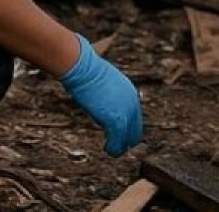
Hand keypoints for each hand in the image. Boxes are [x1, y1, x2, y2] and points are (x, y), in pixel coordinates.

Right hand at [59, 33, 142, 155]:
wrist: (83, 68)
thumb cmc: (87, 73)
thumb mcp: (103, 85)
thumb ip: (108, 98)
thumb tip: (103, 111)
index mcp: (130, 93)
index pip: (134, 118)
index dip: (126, 129)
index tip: (117, 135)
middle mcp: (132, 103)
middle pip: (135, 130)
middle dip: (125, 140)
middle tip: (115, 146)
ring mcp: (125, 111)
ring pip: (128, 138)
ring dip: (119, 146)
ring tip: (111, 150)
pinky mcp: (116, 120)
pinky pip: (118, 141)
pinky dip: (114, 148)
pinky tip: (108, 150)